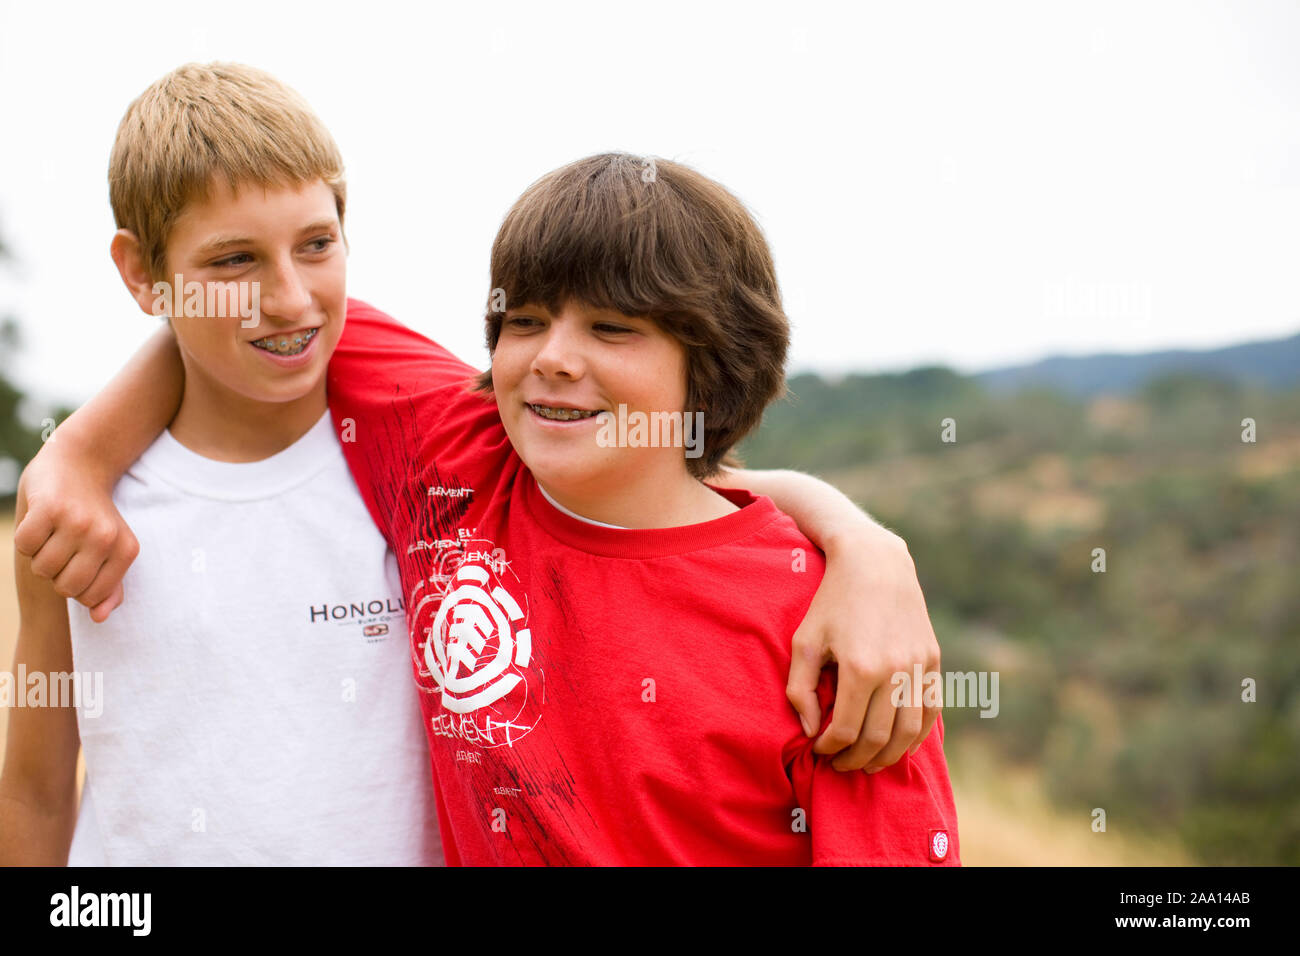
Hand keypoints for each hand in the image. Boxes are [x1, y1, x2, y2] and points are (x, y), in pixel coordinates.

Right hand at [13, 446, 137, 621]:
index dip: (75, 586)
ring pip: (42, 568)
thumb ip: (109, 584)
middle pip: (65, 587)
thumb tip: (98, 618)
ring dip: (39, 556)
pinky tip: (41, 520)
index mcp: (126, 550)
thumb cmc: (94, 513)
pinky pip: (24, 545)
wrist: (81, 462)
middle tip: (62, 548)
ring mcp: (77, 522)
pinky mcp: (49, 508)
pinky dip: (25, 538)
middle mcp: (105, 537)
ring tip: (53, 533)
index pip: (90, 597)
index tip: (78, 563)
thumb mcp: (112, 547)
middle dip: (56, 575)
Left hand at [786, 524, 941, 771]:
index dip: (830, 748)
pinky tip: (901, 748)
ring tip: (868, 763)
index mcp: (859, 667)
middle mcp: (894, 670)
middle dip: (857, 759)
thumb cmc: (831, 602)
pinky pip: (931, 711)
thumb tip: (812, 730)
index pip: (846, 730)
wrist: (875, 563)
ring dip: (888, 756)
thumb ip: (800, 690)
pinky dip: (918, 737)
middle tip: (841, 764)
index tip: (819, 750)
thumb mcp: (805, 641)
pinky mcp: (933, 660)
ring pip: (909, 732)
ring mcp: (919, 666)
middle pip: (879, 738)